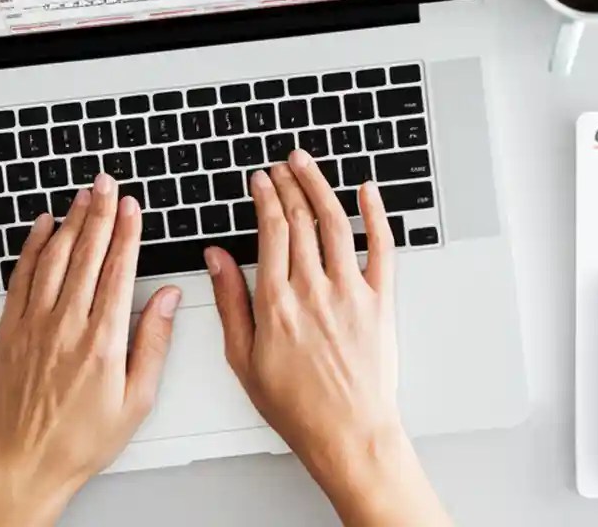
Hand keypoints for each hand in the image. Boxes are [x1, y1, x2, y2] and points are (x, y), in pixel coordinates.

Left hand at [0, 175, 181, 526]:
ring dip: (70, 222)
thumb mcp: (136, 401)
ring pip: (53, 259)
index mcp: (102, 342)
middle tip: (107, 184)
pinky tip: (42, 228)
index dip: (126, 233)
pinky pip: (21, 278)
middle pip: (86, 255)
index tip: (132, 206)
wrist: (24, 463)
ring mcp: (33, 326)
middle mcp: (65, 326)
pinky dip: (32, 248)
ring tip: (83, 196)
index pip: (117, 271)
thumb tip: (166, 301)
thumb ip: (153, 345)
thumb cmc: (81, 440)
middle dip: (100, 214)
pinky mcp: (9, 331)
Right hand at [205, 150, 449, 525]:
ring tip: (308, 165)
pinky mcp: (380, 301)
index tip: (260, 180)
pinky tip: (367, 192)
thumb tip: (216, 258)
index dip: (264, 198)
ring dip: (320, 186)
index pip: (270, 231)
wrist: (348, 433)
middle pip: (300, 219)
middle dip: (288, 184)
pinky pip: (381, 247)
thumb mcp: (243, 358)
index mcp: (276, 302)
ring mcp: (350, 292)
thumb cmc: (296, 406)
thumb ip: (230, 302)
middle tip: (282, 166)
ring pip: (334, 222)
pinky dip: (375, 215)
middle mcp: (313, 289)